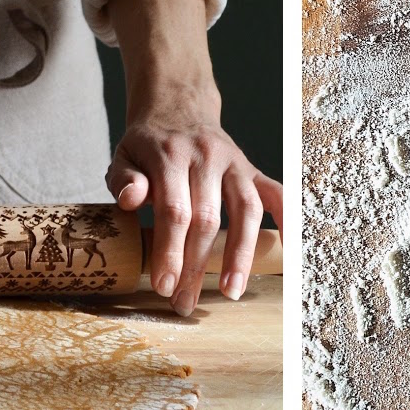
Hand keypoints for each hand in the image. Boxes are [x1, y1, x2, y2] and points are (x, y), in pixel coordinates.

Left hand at [104, 0, 280, 316]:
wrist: (177, 106)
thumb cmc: (146, 144)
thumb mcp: (122, 155)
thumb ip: (123, 179)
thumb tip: (132, 200)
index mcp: (170, 154)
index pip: (174, 210)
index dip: (170, 251)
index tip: (164, 286)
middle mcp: (207, 155)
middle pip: (208, 218)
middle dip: (197, 265)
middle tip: (184, 302)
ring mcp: (235, 161)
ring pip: (246, 210)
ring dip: (241, 254)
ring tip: (232, 291)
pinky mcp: (251, 168)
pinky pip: (276, 193)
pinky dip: (287, 219)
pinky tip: (287, 250)